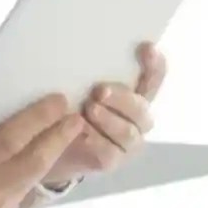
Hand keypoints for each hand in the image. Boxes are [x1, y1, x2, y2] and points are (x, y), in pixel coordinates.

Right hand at [0, 93, 86, 207]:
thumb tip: (13, 106)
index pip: (10, 140)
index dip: (38, 119)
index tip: (58, 100)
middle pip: (33, 162)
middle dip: (59, 137)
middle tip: (76, 117)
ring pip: (35, 177)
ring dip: (55, 153)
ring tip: (70, 131)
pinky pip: (27, 189)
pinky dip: (40, 168)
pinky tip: (50, 152)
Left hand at [41, 41, 166, 184]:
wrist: (52, 143)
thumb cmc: (71, 106)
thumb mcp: (78, 86)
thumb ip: (87, 74)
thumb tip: (80, 50)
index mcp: (135, 95)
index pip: (152, 79)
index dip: (154, 65)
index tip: (146, 47)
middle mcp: (138, 119)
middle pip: (141, 108)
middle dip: (122, 98)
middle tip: (100, 90)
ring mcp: (128, 142)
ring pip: (128, 131)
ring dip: (108, 119)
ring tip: (90, 109)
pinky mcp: (112, 160)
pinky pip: (109, 151)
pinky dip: (95, 139)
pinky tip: (81, 131)